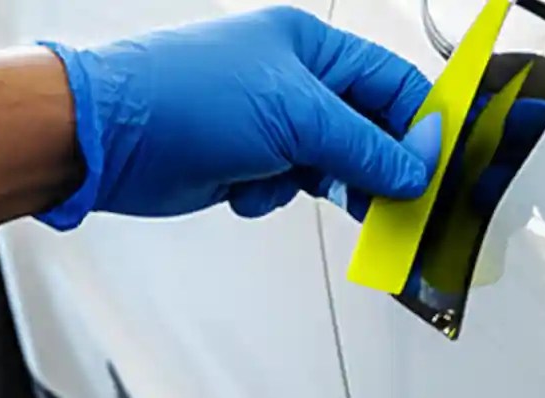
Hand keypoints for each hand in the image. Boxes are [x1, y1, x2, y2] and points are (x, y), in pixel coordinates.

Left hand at [36, 7, 440, 228]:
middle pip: (368, 129)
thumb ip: (366, 148)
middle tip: (397, 201)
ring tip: (306, 189)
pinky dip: (275, 195)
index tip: (437, 168)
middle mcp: (294, 81)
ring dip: (323, 185)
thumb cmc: (182, 97)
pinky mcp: (250, 161)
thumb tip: (415, 171)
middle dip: (377, 166)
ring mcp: (271, 122)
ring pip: (333, 165)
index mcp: (311, 47)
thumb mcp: (296, 117)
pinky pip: (291, 186)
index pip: (394, 84)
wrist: (107, 138)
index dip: (421, 126)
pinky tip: (248, 187)